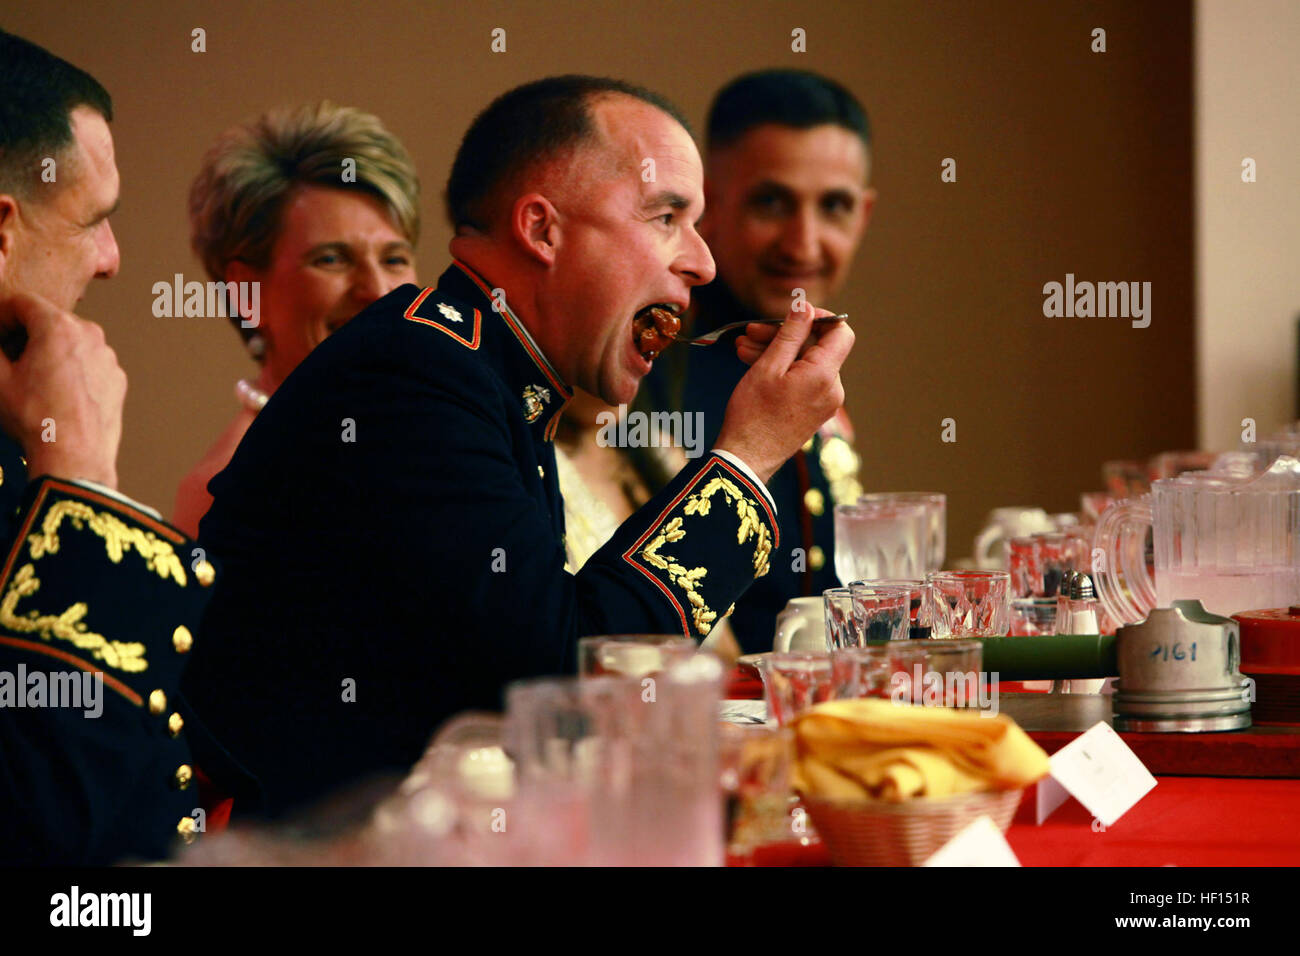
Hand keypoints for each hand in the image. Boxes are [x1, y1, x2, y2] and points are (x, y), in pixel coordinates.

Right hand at [0, 292, 124, 487]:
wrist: (75, 456)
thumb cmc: (37, 419)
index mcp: (58, 327)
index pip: (22, 302)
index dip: (2, 317)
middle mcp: (90, 336)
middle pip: (49, 320)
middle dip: (26, 334)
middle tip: (10, 359)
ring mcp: (108, 358)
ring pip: (72, 342)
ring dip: (51, 352)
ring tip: (34, 381)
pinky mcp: (117, 379)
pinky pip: (89, 363)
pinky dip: (72, 370)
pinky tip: (58, 394)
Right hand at [714, 304, 852, 484]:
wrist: (747, 459)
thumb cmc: (753, 414)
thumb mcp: (769, 366)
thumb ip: (791, 333)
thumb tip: (806, 307)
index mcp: (824, 375)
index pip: (840, 332)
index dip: (819, 317)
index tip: (792, 314)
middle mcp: (832, 389)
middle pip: (817, 347)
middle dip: (785, 335)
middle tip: (752, 331)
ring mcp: (824, 402)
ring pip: (805, 363)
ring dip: (777, 351)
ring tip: (743, 348)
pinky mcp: (814, 411)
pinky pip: (803, 380)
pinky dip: (782, 369)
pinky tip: (753, 363)